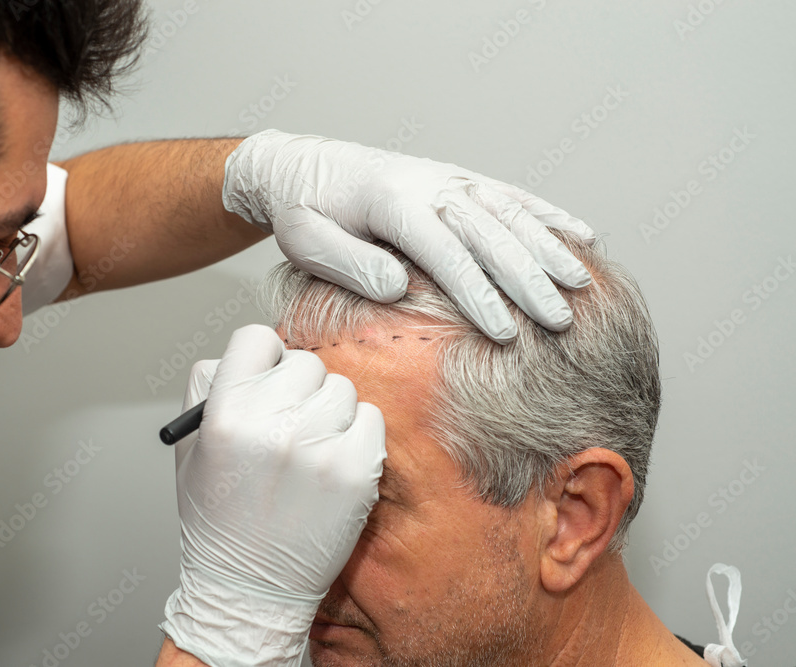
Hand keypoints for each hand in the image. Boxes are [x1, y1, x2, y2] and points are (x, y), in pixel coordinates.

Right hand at [159, 325, 385, 666]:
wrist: (249, 589)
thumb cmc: (219, 520)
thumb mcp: (192, 447)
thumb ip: (211, 388)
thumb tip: (253, 355)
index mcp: (225, 412)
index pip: (257, 338)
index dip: (262, 358)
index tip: (267, 377)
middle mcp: (272, 423)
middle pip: (305, 361)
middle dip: (298, 388)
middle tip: (289, 423)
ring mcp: (318, 446)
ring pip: (342, 388)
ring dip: (330, 411)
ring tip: (309, 450)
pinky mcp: (355, 470)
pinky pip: (371, 419)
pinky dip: (357, 436)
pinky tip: (332, 464)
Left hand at [223, 129, 596, 342]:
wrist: (303, 164)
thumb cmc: (304, 209)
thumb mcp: (307, 241)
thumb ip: (349, 264)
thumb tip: (396, 288)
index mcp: (393, 202)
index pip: (445, 253)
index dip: (477, 294)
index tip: (504, 332)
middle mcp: (431, 186)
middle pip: (490, 235)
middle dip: (528, 280)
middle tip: (560, 321)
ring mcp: (450, 179)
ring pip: (511, 214)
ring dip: (549, 249)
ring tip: (583, 285)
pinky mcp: (460, 180)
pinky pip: (512, 196)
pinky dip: (549, 216)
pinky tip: (582, 236)